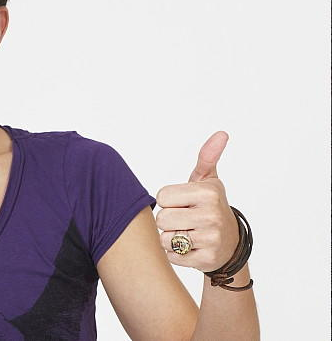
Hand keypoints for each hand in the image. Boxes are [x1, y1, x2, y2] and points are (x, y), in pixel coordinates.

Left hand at [155, 131, 239, 272]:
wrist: (230, 244)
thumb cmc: (210, 207)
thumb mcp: (208, 181)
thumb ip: (207, 157)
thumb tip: (221, 134)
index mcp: (208, 193)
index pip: (162, 196)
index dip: (168, 201)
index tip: (183, 203)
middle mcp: (211, 215)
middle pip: (161, 219)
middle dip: (168, 220)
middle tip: (185, 220)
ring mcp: (210, 239)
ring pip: (164, 238)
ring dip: (170, 238)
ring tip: (188, 233)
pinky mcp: (206, 259)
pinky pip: (171, 256)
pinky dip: (176, 254)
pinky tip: (191, 248)